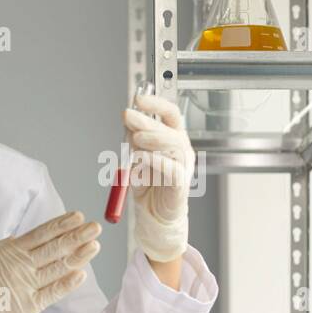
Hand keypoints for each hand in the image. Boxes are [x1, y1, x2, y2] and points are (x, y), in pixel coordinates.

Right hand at [0, 211, 99, 312]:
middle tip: (96, 227)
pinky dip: (68, 283)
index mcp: (10, 251)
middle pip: (55, 247)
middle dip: (77, 235)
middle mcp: (21, 266)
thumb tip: (20, 238)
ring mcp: (26, 285)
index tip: (78, 217)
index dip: (62, 224)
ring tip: (94, 245)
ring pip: (59, 267)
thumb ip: (4, 247)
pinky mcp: (29, 305)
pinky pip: (53, 292)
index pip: (42, 234)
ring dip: (79, 255)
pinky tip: (81, 273)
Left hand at [124, 93, 192, 262]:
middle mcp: (181, 149)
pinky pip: (173, 169)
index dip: (156, 103)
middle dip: (148, 119)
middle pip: (170, 127)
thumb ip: (134, 139)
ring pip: (174, 145)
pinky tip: (143, 158)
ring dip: (153, 138)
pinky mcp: (180, 184)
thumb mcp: (135, 157)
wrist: (154, 215)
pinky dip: (157, 161)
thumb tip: (128, 117)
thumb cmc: (148, 185)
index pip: (169, 114)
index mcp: (171, 139)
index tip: (138, 97)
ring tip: (135, 139)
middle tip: (128, 116)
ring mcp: (183, 166)